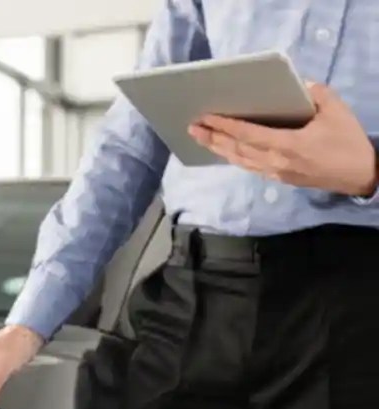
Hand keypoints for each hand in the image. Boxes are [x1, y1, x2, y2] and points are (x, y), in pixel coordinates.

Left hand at [188, 82, 377, 196]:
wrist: (361, 174)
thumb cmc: (348, 141)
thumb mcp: (336, 111)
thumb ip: (315, 94)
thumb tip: (296, 85)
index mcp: (288, 145)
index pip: (248, 134)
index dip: (225, 126)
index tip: (206, 117)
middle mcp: (276, 161)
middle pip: (236, 149)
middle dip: (212, 137)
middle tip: (192, 126)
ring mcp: (275, 172)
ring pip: (239, 160)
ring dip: (218, 148)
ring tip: (200, 136)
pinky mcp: (279, 178)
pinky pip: (249, 167)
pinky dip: (233, 157)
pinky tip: (223, 150)